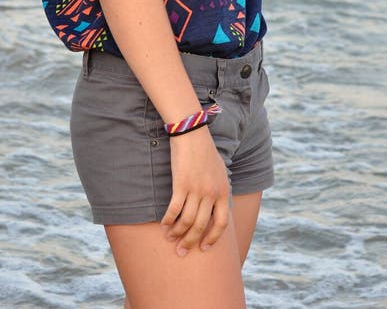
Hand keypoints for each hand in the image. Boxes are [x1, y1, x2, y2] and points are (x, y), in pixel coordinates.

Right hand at [160, 125, 229, 256]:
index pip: (221, 224)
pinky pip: (175, 209)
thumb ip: (219, 190)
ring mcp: (197, 189)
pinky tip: (164, 224)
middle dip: (191, 242)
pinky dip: (168, 219)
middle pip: (202, 226)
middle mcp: (211, 193)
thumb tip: (215, 209)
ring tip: (170, 238)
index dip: (213, 238)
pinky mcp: (181, 184)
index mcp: (223, 191)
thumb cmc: (204, 151)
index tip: (204, 248)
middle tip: (182, 252)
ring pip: (187, 221)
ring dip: (178, 233)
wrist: (192, 134)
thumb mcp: (219, 172)